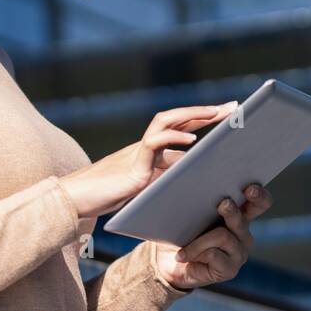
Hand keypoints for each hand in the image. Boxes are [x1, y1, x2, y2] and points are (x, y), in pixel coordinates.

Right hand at [59, 102, 238, 218]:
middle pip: (178, 118)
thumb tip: (193, 176)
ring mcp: (138, 153)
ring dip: (192, 115)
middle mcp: (145, 146)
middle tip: (234, 107)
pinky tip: (192, 141)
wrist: (77, 203)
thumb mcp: (147, 188)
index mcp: (150, 151)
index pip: (180, 126)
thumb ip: (165, 179)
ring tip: (215, 115)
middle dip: (206, 111)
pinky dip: (173, 138)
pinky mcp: (133, 166)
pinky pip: (153, 143)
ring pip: (166, 122)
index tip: (228, 111)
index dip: (203, 117)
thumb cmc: (110, 198)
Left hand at [154, 183, 273, 289]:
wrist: (170, 264)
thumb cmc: (178, 232)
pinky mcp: (230, 269)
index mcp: (238, 214)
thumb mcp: (185, 210)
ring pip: (222, 236)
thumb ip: (189, 191)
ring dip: (198, 240)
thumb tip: (177, 168)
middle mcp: (243, 233)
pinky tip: (182, 256)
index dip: (259, 195)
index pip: (259, 202)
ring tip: (180, 244)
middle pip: (243, 219)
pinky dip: (194, 252)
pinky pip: (213, 254)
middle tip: (223, 204)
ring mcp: (239, 252)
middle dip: (232, 211)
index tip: (250, 188)